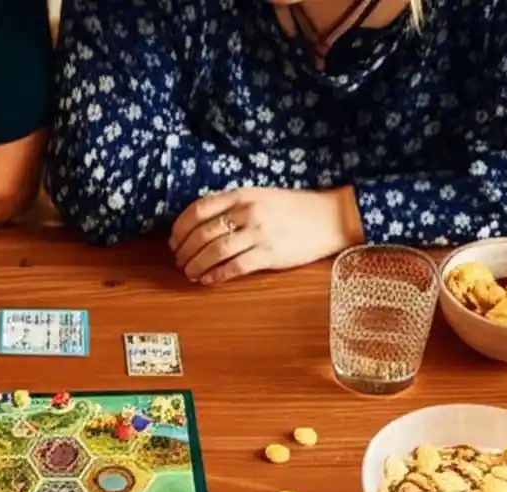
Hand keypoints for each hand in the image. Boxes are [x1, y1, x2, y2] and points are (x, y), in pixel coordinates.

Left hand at [169, 187, 364, 284]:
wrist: (331, 218)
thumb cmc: (294, 208)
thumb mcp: (261, 196)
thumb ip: (233, 205)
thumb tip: (201, 224)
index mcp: (242, 195)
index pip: (198, 210)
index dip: (180, 228)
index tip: (174, 240)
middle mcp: (248, 212)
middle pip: (202, 234)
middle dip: (184, 251)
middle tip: (179, 261)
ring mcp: (259, 233)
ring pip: (214, 252)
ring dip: (196, 265)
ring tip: (190, 272)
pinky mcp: (270, 254)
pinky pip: (235, 267)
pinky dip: (216, 275)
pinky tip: (208, 280)